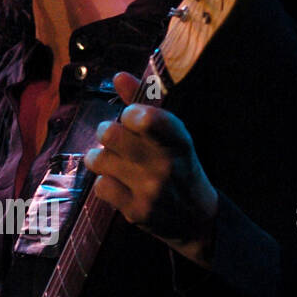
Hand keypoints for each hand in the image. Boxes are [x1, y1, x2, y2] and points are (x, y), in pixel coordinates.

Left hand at [83, 70, 218, 265]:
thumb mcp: (171, 135)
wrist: (197, 220)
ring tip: (111, 161)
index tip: (131, 117)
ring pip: (99, 160)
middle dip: (106, 132)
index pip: (146, 118)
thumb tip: (119, 76)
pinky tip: (117, 183)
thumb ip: (143, 104)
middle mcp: (165, 165)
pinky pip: (100, 186)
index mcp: (178, 140)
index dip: (130, 113)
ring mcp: (150, 190)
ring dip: (99, 158)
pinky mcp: (136, 211)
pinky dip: (104, 183)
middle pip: (111, 135)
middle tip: (112, 137)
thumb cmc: (180, 167)